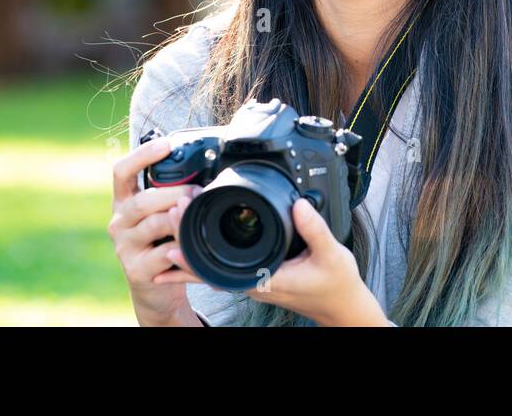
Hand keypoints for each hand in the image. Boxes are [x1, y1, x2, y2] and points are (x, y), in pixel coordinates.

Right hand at [108, 135, 204, 325]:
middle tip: (198, 192)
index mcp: (124, 201)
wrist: (155, 289)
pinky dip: (181, 246)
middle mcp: (119, 222)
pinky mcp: (135, 269)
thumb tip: (203, 167)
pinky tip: (191, 244)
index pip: (121, 172)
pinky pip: (163, 254)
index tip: (166, 144)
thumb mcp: (161, 214)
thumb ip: (169, 193)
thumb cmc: (163, 242)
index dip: (142, 156)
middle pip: (142, 200)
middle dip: (174, 193)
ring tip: (198, 215)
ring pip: (154, 225)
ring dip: (180, 218)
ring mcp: (124, 247)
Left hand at [166, 195, 386, 325]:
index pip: (217, 266)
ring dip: (193, 244)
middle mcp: (252, 283)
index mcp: (264, 278)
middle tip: (170, 209)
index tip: (180, 221)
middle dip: (185, 238)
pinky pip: (222, 266)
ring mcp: (252, 282)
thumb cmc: (336, 285)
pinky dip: (206, 252)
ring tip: (176, 219)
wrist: (341, 306)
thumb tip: (298, 204)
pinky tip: (195, 242)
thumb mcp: (330, 254)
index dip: (193, 247)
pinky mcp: (256, 277)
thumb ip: (314, 229)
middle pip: (206, 264)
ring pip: (211, 265)